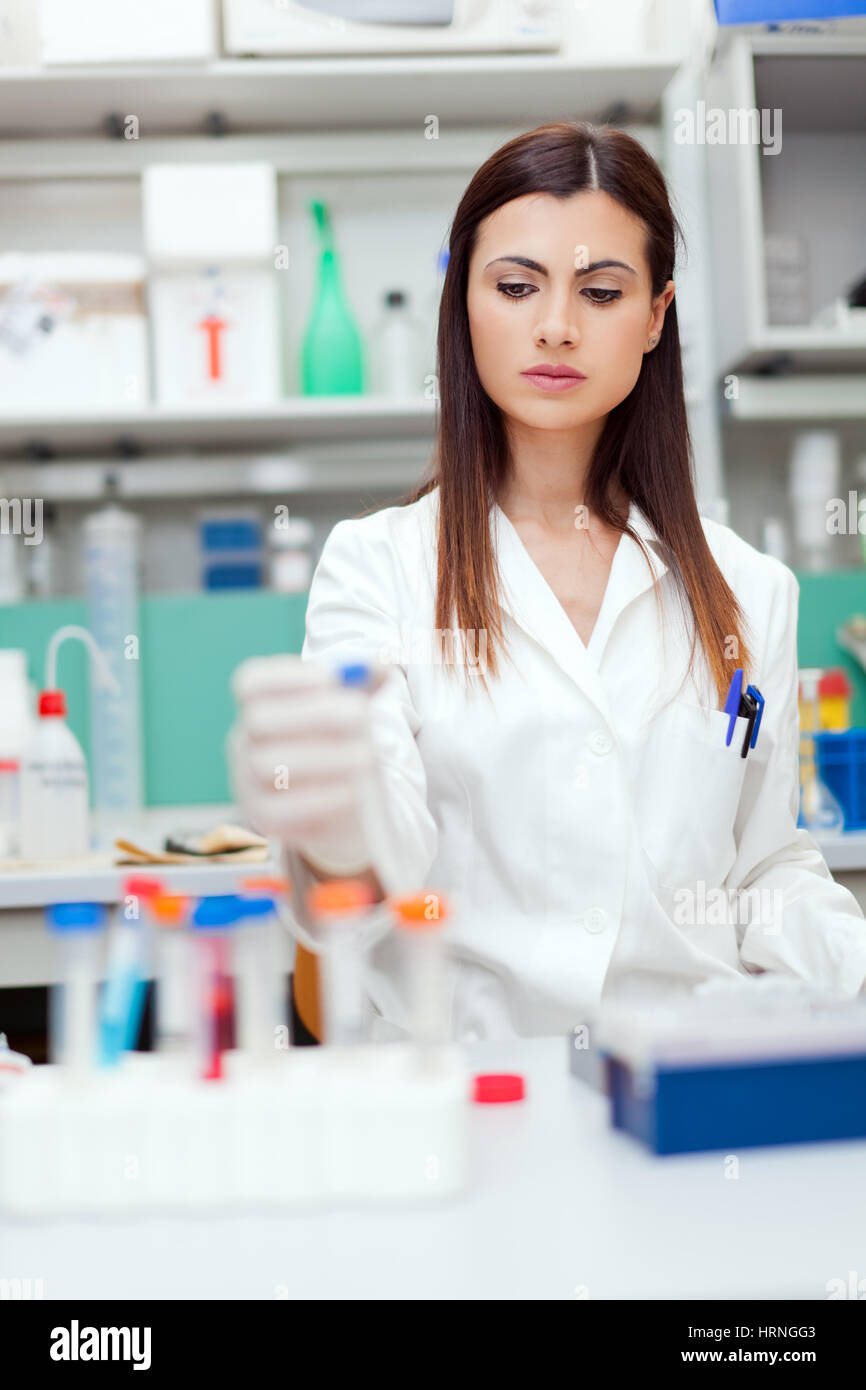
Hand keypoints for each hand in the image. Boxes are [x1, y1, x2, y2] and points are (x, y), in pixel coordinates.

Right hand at [227, 654, 376, 875]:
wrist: (341, 801)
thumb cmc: (340, 744)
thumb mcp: (352, 711)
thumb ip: (362, 686)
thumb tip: (379, 666)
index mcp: (257, 706)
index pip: (250, 682)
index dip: (286, 676)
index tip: (331, 677)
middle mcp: (243, 741)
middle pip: (260, 719)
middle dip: (314, 713)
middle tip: (362, 715)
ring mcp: (247, 781)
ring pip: (270, 765)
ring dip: (326, 757)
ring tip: (369, 756)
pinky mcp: (263, 818)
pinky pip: (282, 809)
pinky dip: (321, 799)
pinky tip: (354, 792)